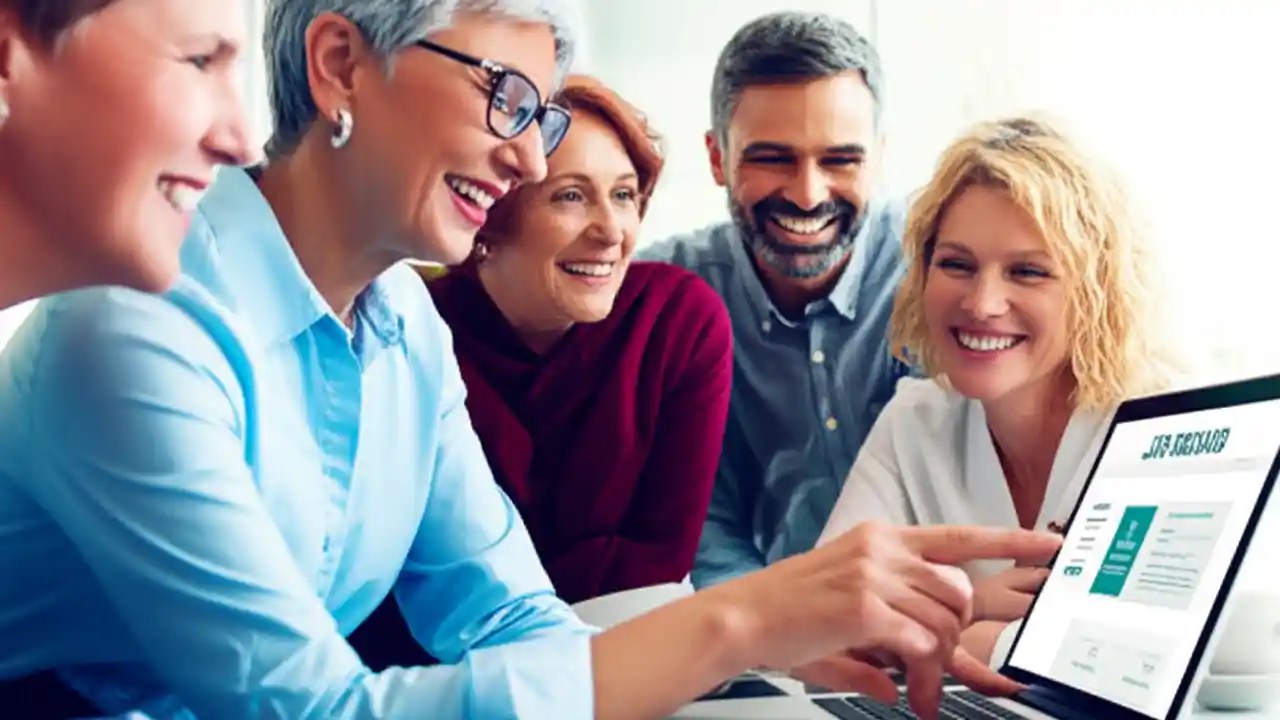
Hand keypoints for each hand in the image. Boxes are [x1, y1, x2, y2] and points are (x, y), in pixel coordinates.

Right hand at [707, 522, 1059, 719]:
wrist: (741, 617)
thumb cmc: (786, 613)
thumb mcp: (844, 609)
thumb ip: (890, 635)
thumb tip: (913, 679)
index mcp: (880, 538)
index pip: (959, 535)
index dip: (1011, 540)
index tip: (1051, 545)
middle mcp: (882, 548)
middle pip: (960, 589)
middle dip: (959, 636)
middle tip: (940, 670)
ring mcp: (875, 574)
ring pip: (946, 619)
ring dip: (941, 664)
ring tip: (921, 689)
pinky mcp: (866, 606)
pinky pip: (921, 643)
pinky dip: (923, 674)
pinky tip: (907, 687)